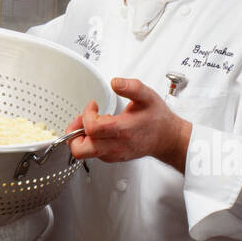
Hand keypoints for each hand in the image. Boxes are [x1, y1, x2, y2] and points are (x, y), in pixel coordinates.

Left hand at [66, 77, 192, 172]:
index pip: (93, 128)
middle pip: (81, 149)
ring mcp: (112, 154)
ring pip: (84, 153)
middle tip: (80, 121)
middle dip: (74, 133)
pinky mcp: (111, 158)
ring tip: (91, 123)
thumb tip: (115, 82)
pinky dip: (89, 141)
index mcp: (123, 130)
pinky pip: (91, 153)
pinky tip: (99, 131)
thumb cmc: (157, 119)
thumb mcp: (147, 96)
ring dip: (81, 137)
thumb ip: (131, 87)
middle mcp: (116, 146)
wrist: (167, 139)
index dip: (87, 114)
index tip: (93, 105)